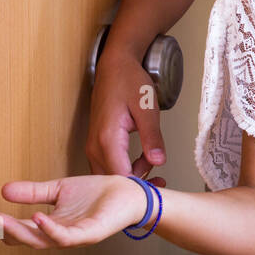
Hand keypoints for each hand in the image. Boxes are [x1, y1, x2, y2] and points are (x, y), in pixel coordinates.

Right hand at [0, 175, 149, 248]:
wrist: (129, 192)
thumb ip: (34, 192)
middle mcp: (58, 234)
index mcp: (49, 225)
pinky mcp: (90, 234)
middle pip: (23, 238)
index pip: (17, 228)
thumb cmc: (98, 194)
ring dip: (19, 231)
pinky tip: (38, 217)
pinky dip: (51, 229)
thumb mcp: (60, 189)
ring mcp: (73, 236)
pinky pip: (67, 237)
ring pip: (40, 240)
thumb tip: (4, 190)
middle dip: (1, 228)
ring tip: (0, 220)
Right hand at [86, 47, 167, 187]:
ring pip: (109, 175)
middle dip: (137, 184)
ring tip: (156, 169)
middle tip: (161, 181)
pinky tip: (142, 161)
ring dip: (132, 177)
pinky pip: (108, 166)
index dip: (140, 186)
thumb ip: (152, 137)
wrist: (114, 67)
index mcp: (107, 139)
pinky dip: (125, 169)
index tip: (158, 187)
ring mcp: (93, 146)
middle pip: (113, 180)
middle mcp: (95, 146)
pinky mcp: (96, 144)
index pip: (120, 177)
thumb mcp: (148, 107)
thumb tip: (158, 162)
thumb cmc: (129, 82)